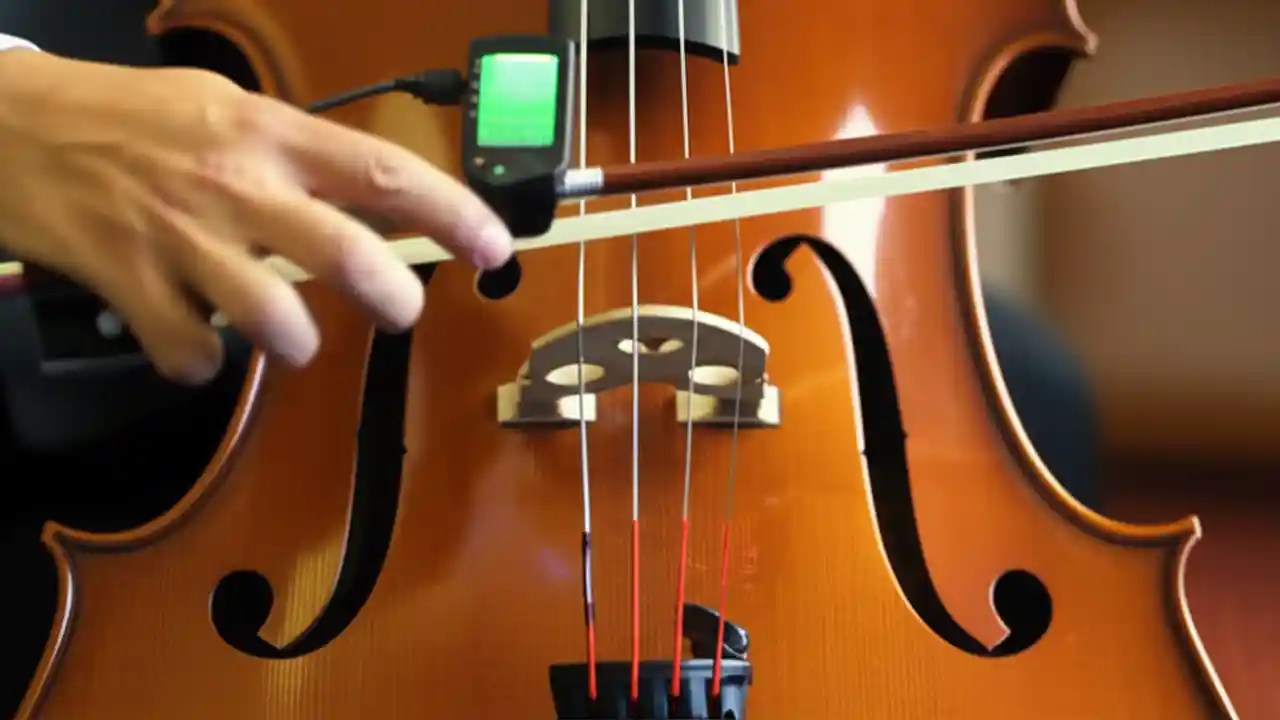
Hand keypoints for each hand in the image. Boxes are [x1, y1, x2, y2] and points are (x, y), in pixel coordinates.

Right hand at [0, 50, 511, 383]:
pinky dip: (201, 362)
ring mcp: (184, 239)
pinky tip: (194, 339)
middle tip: (399, 308)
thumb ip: (300, 159)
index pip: (384, 174)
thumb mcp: (227, 110)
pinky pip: (192, 353)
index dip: (453, 213)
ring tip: (285, 334)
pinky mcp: (133, 284)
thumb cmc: (131, 118)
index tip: (495, 246)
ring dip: (294, 342)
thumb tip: (379, 208)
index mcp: (269, 135)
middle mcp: (237, 186)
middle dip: (391, 295)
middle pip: (346, 254)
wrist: (13, 124)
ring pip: (275, 318)